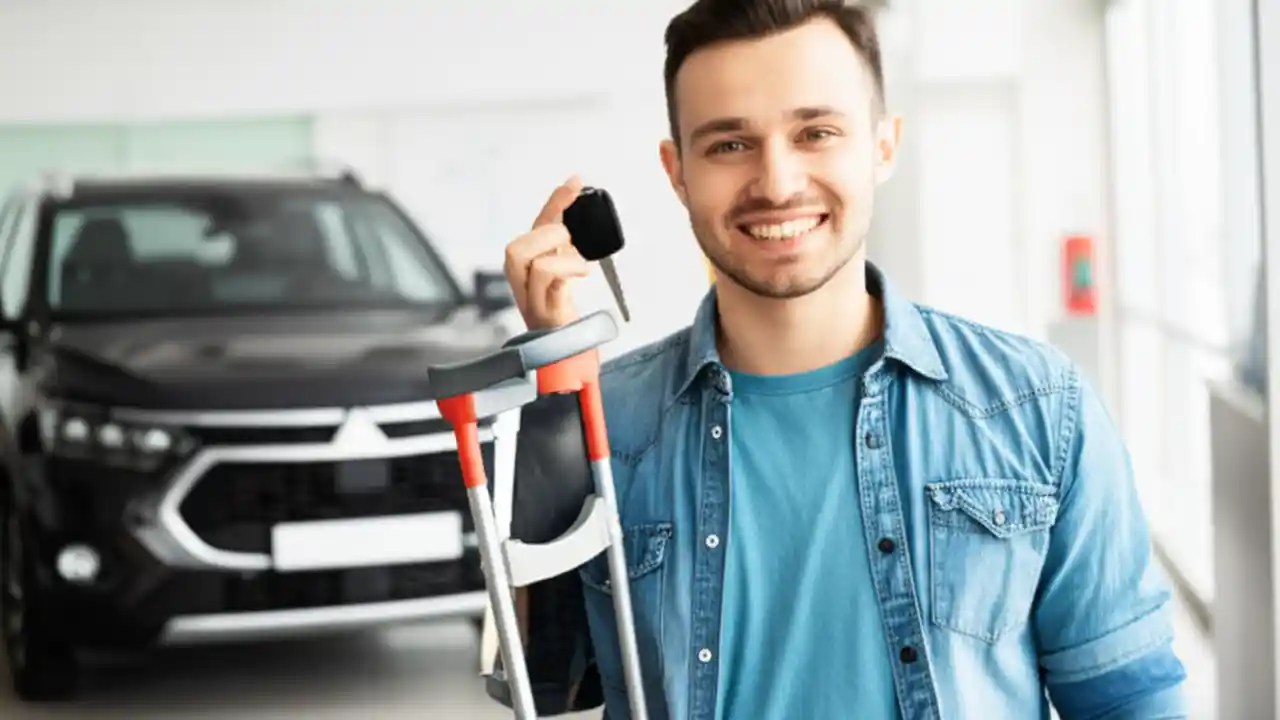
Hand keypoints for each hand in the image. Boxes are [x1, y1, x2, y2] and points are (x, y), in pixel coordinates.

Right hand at [503, 176, 590, 329]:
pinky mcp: (549, 315)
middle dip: (550, 236)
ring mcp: (532, 300)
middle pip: (518, 248)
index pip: (535, 226)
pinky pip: (552, 288)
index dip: (555, 202)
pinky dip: (567, 273)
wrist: (562, 343)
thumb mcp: (559, 263)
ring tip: (580, 264)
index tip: (575, 183)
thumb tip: (575, 194)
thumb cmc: (558, 302)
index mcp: (523, 263)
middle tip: (573, 242)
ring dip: (564, 258)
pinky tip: (582, 272)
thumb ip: (563, 235)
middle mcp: (520, 281)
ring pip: (536, 266)